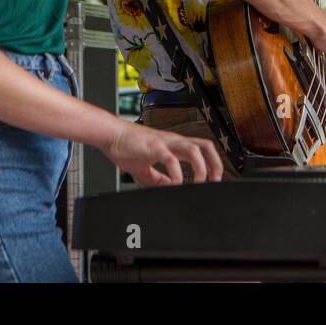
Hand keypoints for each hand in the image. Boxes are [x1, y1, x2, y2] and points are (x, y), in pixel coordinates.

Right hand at [102, 119, 223, 185]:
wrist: (110, 135)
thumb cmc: (126, 147)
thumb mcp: (146, 168)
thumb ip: (159, 179)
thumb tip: (171, 188)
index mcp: (174, 144)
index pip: (202, 148)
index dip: (213, 163)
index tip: (214, 179)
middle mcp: (174, 140)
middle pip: (206, 145)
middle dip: (215, 164)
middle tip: (214, 181)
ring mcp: (165, 142)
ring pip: (194, 150)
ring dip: (200, 168)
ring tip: (197, 183)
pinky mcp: (154, 147)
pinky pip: (171, 159)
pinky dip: (177, 173)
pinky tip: (175, 183)